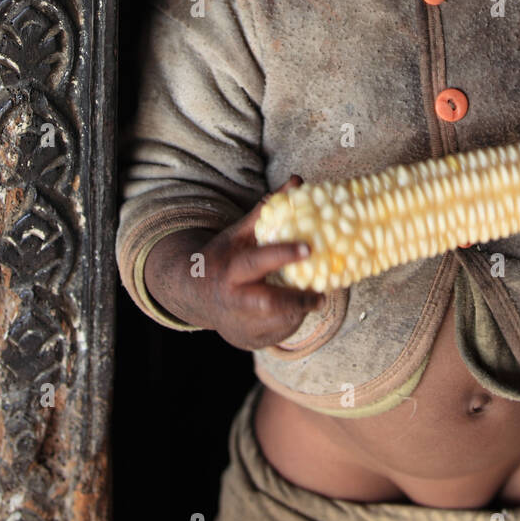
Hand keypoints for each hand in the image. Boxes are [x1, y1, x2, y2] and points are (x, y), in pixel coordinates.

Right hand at [200, 176, 326, 348]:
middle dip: (297, 301)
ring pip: (279, 322)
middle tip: (322, 296)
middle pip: (269, 304)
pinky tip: (300, 309)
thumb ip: (268, 210)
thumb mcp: (240, 234)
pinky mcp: (251, 340)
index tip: (308, 249)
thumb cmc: (225, 257)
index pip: (257, 262)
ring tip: (316, 298)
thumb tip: (298, 180)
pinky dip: (294, 320)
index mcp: (231, 270)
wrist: (197, 296)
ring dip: (300, 312)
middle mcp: (235, 299)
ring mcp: (242, 323)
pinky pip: (280, 332)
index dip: (282, 255)